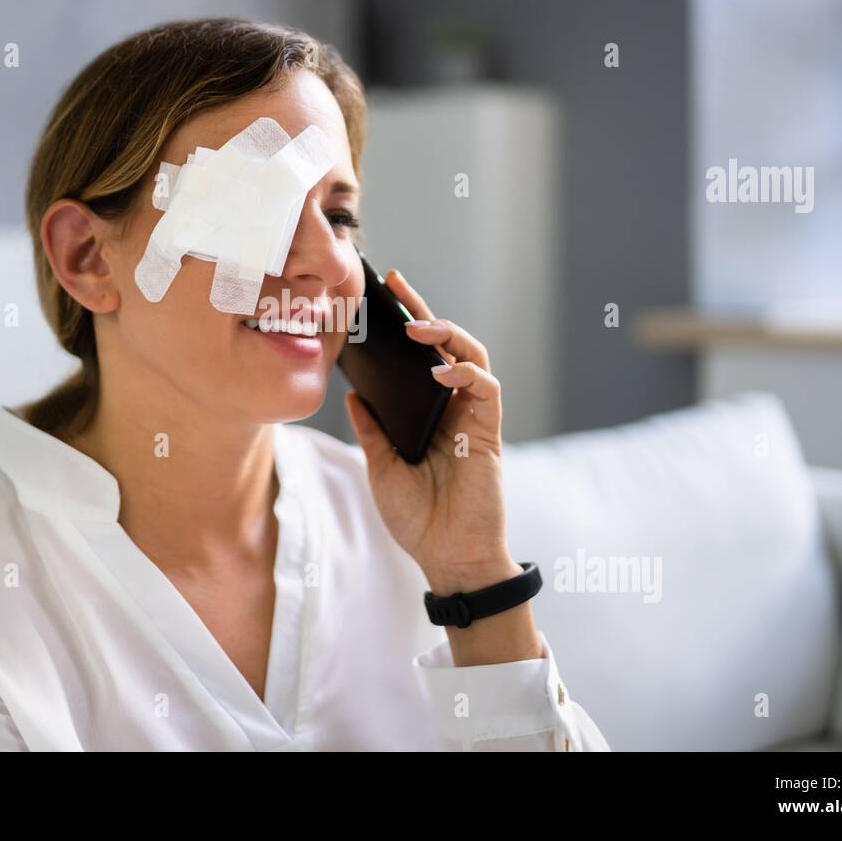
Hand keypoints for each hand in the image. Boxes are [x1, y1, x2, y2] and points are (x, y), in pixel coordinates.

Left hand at [344, 269, 519, 593]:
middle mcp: (452, 409)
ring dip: (447, 334)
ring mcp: (472, 418)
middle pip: (445, 346)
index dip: (405, 326)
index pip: (418, 359)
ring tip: (416, 325)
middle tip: (397, 284)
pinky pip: (486, 388)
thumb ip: (372, 429)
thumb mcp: (380, 468)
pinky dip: (465, 373)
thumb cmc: (418, 519)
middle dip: (423, 311)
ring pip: (472, 356)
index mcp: (427, 414)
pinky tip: (440, 371)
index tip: (380, 297)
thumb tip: (353, 394)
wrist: (448, 557)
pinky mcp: (488, 432)